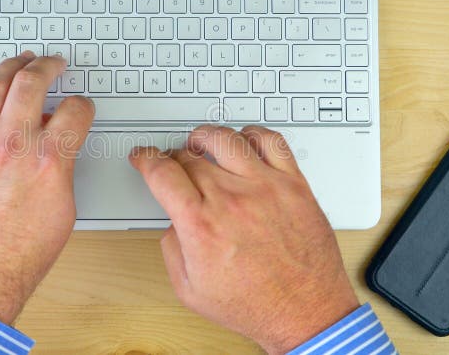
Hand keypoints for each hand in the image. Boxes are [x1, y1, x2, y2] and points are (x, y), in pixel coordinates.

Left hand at [0, 52, 94, 323]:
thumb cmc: (18, 255)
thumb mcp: (63, 210)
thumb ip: (62, 168)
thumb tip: (58, 147)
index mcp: (48, 161)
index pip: (74, 112)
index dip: (82, 105)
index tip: (80, 107)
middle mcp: (12, 145)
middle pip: (31, 84)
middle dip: (46, 66)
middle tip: (51, 61)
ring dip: (8, 68)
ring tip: (18, 61)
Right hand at [129, 125, 357, 353]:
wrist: (305, 313)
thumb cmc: (255, 305)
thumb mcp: (189, 288)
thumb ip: (171, 246)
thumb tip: (174, 218)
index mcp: (201, 225)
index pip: (162, 171)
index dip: (145, 159)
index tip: (144, 157)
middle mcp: (232, 200)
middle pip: (189, 155)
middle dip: (173, 156)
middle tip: (173, 164)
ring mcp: (266, 188)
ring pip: (225, 139)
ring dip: (205, 138)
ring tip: (202, 146)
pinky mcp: (294, 185)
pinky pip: (271, 141)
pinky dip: (251, 135)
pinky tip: (243, 144)